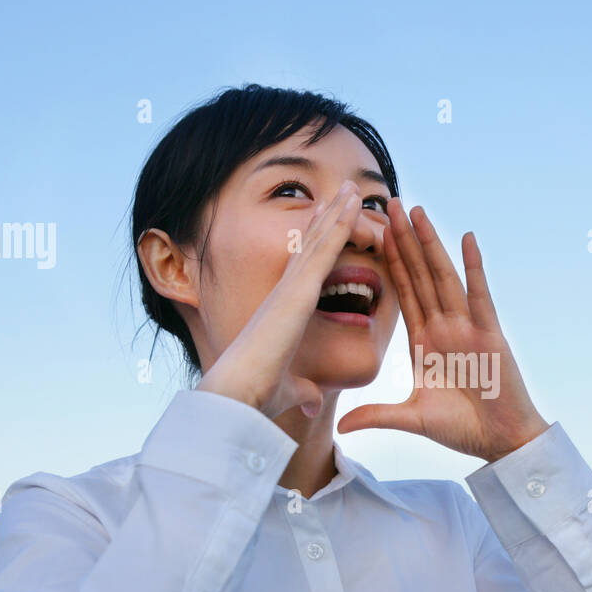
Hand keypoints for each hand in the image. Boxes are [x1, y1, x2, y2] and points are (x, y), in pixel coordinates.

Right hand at [196, 180, 363, 418]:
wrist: (238, 394)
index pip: (306, 274)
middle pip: (311, 247)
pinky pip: (325, 250)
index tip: (328, 228)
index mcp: (282, 314)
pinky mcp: (299, 291)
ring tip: (351, 187)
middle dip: (327, 219)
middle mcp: (284, 294)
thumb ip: (302, 391)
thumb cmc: (257, 396)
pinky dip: (339, 224)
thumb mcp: (289, 390)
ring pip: (318, 241)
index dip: (317, 248)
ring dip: (336, 211)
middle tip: (342, 193)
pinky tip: (353, 204)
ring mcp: (290, 289)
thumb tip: (310, 403)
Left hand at [336, 198, 549, 462]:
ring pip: (444, 277)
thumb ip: (378, 415)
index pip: (403, 292)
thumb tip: (343, 426)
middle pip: (420, 274)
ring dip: (430, 243)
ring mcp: (467, 327)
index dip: (390, 261)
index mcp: (424, 341)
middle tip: (390, 203)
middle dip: (405, 240)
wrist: (500, 443)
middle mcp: (444, 327)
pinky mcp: (489, 334)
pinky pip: (479, 295)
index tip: (375, 232)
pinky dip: (474, 267)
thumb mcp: (412, 418)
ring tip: (417, 211)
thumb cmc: (463, 429)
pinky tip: (467, 238)